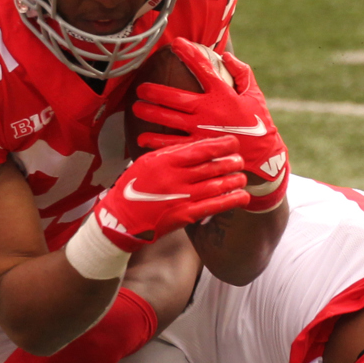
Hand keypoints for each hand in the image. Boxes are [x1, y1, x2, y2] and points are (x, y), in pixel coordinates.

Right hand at [64, 137, 248, 279]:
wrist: (120, 220)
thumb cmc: (133, 187)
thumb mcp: (147, 163)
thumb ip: (170, 154)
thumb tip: (197, 145)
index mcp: (165, 161)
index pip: (199, 149)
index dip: (220, 145)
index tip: (233, 142)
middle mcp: (174, 178)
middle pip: (211, 166)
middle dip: (231, 162)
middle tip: (241, 160)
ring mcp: (181, 197)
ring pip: (216, 185)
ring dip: (234, 180)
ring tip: (243, 177)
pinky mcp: (184, 215)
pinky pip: (214, 206)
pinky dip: (230, 200)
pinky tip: (242, 197)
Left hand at [132, 39, 289, 210]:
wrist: (264, 157)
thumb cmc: (259, 123)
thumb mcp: (255, 95)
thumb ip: (242, 73)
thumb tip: (226, 55)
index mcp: (222, 94)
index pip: (202, 68)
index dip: (189, 53)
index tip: (176, 44)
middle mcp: (208, 110)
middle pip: (174, 97)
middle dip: (154, 90)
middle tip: (140, 87)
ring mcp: (201, 130)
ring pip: (168, 119)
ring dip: (150, 112)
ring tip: (136, 108)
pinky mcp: (198, 147)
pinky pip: (172, 144)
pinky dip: (155, 141)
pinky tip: (142, 138)